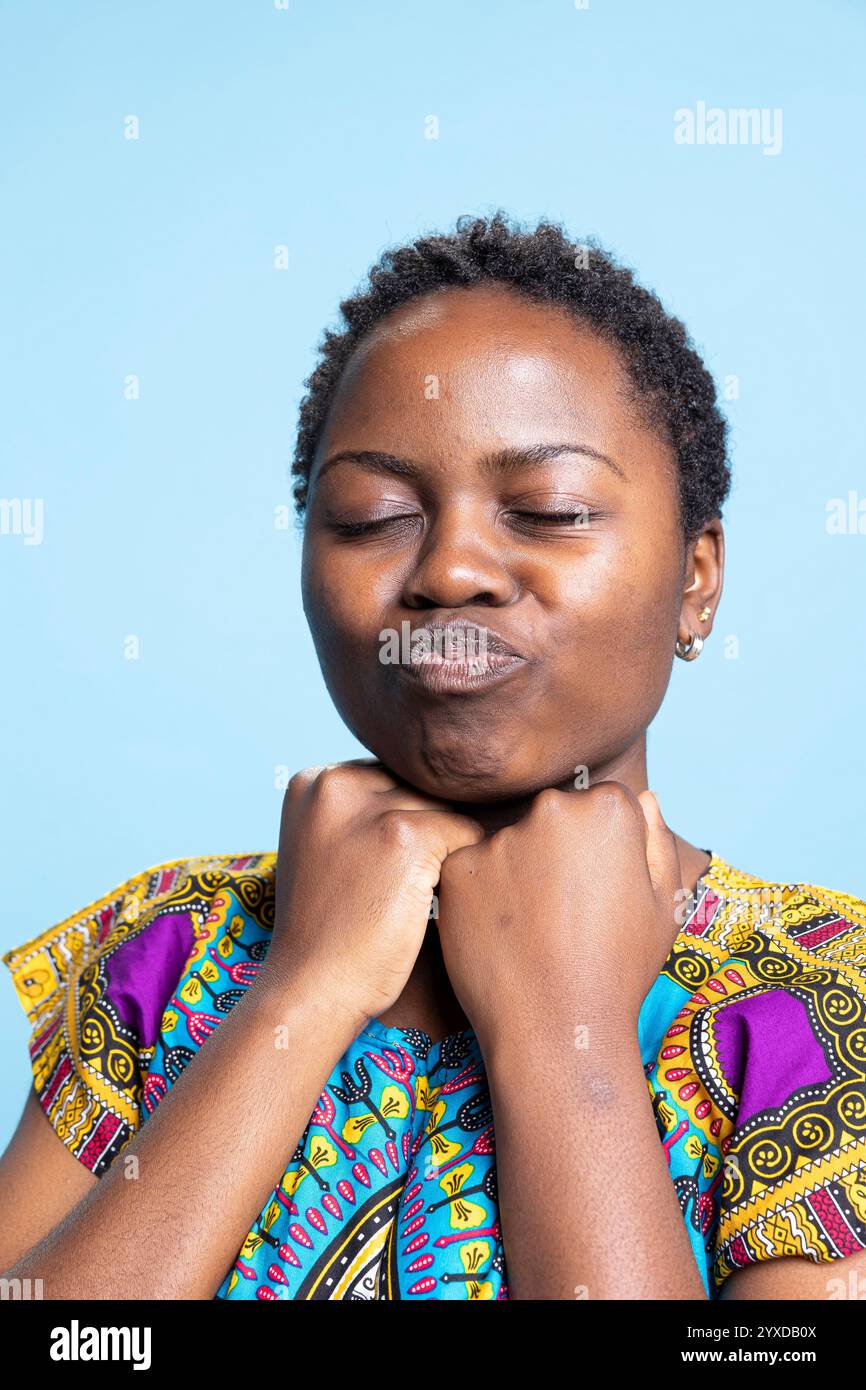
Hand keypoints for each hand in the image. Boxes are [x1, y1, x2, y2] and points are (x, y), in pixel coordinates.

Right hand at [264, 760, 483, 1029]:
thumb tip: (431, 786)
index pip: (389, 777)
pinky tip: (447, 901)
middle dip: (431, 829)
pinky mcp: (405, 835)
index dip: (406, 819)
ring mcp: (369, 807)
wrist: (313, 989)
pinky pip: (467, 832)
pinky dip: (467, 868)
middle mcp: (334, 783)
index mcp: (312, 782)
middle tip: (421, 882)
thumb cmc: (329, 930)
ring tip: (434, 893)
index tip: (398, 865)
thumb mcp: (327, 849)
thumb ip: (360, 812)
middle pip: (418, 787)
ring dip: (451, 848)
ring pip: (445, 808)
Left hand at [435, 782, 683, 1051]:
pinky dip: (481, 896)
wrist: (559, 1029)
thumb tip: (645, 799)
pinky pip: (471, 871)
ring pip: (510, 844)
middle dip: (558, 851)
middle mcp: (550, 809)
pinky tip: (502, 935)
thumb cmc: (620, 970)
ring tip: (534, 929)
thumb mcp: (664, 905)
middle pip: (553, 818)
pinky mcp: (458, 869)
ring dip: (518, 872)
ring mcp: (499, 838)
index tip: (600, 890)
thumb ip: (655, 841)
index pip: (600, 806)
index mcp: (608, 808)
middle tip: (566, 912)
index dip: (603, 851)